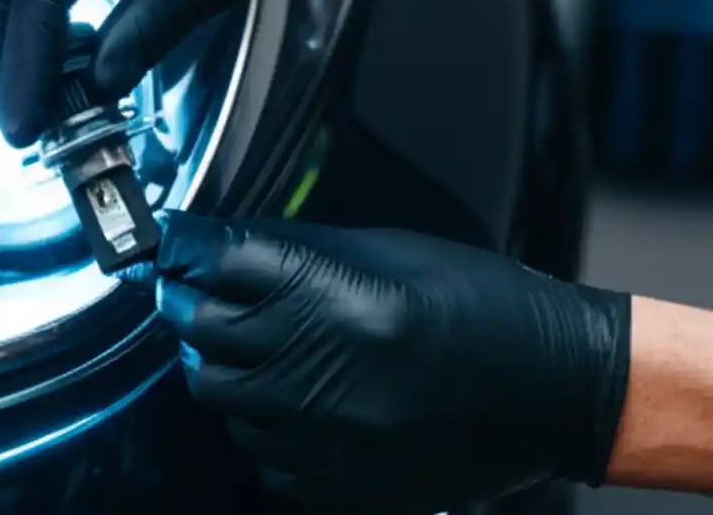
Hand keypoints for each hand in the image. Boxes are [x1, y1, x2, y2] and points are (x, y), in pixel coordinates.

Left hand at [144, 212, 630, 513]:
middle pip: (197, 330)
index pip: (216, 261)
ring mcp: (321, 433)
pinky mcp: (334, 483)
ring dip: (224, 366)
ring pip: (219, 396)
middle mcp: (316, 368)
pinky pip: (259, 455)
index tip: (173, 242)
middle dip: (188, 303)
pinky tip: (293, 403)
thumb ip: (300, 251)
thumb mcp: (389, 251)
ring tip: (259, 349)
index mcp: (333, 296)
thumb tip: (228, 247)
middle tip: (195, 291)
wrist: (554, 389)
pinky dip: (262, 426)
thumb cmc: (482, 310)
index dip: (184, 246)